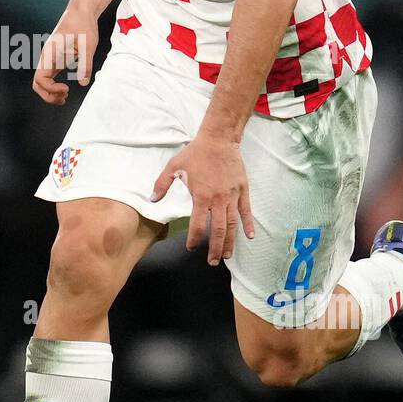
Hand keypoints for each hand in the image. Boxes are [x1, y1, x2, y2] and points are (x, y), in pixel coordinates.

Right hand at [32, 6, 97, 105]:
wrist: (81, 12)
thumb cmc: (83, 25)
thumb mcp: (88, 45)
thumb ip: (85, 64)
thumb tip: (83, 83)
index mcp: (50, 53)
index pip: (40, 78)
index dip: (51, 88)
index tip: (67, 88)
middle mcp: (47, 57)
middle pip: (37, 84)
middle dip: (48, 95)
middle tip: (65, 98)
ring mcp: (50, 60)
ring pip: (41, 82)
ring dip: (50, 93)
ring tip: (65, 98)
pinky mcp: (55, 60)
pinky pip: (48, 78)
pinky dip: (53, 88)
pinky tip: (65, 91)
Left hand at [152, 133, 254, 264]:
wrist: (218, 140)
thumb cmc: (195, 153)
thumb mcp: (174, 166)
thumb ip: (162, 184)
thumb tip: (152, 199)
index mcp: (201, 196)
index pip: (198, 225)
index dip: (195, 239)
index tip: (192, 247)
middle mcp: (218, 200)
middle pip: (218, 231)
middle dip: (215, 249)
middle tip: (213, 261)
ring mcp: (231, 196)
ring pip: (232, 224)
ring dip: (230, 242)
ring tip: (228, 255)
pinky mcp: (242, 190)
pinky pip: (246, 211)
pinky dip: (248, 224)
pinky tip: (250, 236)